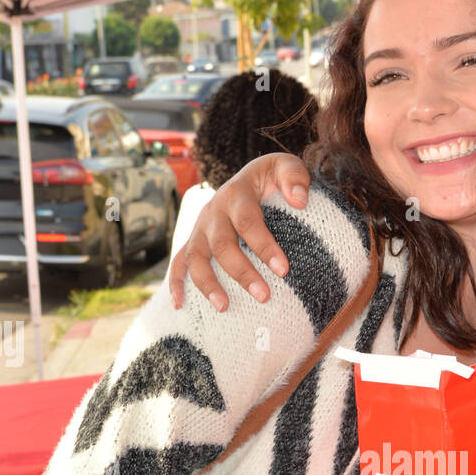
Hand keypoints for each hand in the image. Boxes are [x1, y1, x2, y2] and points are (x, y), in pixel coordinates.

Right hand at [168, 153, 311, 309]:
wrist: (249, 179)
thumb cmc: (271, 179)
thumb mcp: (284, 167)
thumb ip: (294, 177)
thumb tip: (299, 200)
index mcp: (235, 194)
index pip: (247, 221)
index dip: (264, 245)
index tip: (283, 269)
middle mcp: (213, 211)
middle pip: (222, 244)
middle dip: (242, 272)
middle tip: (264, 296)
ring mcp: (200, 228)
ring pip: (196, 257)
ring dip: (208, 284)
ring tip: (224, 307)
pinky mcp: (194, 241)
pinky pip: (179, 262)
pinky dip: (176, 283)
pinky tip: (180, 305)